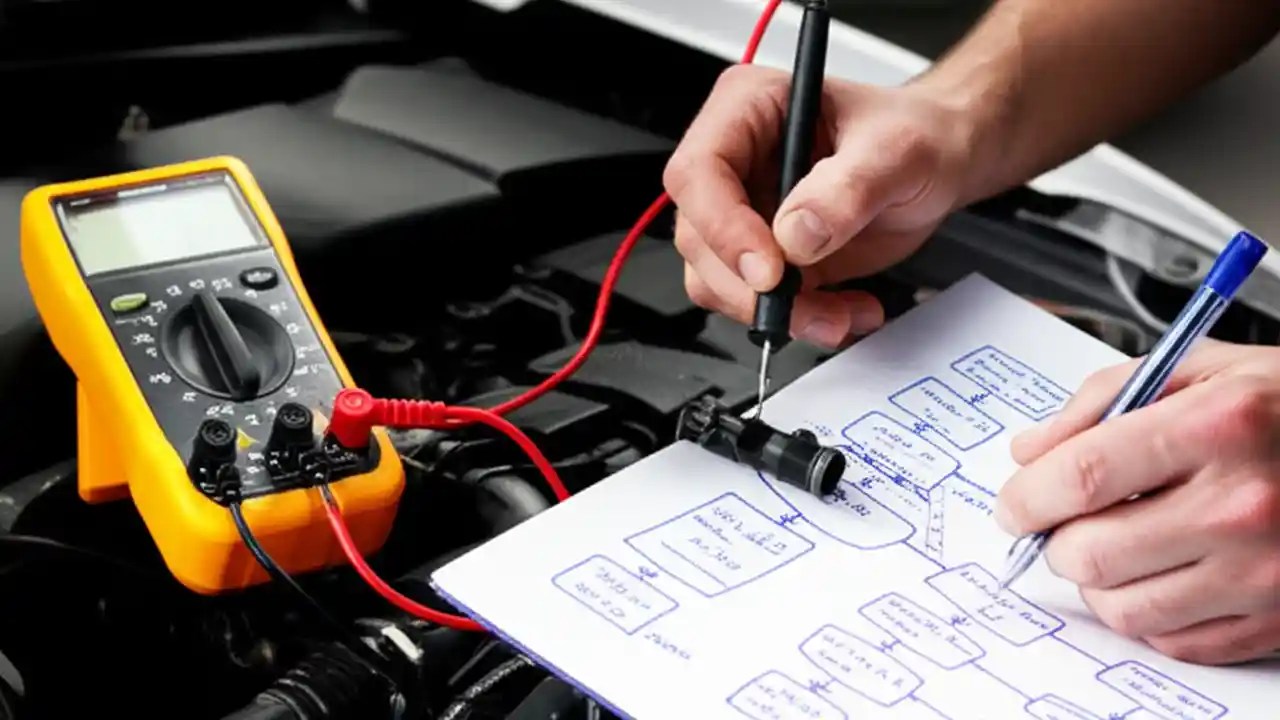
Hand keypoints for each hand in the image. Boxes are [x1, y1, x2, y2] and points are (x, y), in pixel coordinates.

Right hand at [662, 64, 979, 347]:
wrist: (940, 167)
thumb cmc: (918, 137)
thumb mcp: (898, 151)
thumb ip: (847, 189)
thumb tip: (795, 235)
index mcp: (749, 108)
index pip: (699, 171)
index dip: (723, 226)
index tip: (769, 269)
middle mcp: (734, 161)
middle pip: (698, 236)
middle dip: (749, 285)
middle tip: (805, 300)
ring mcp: (743, 213)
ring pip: (717, 279)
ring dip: (777, 311)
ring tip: (838, 312)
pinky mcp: (762, 257)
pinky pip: (752, 303)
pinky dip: (796, 320)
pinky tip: (841, 311)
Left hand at [996, 339, 1279, 663]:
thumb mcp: (1203, 366)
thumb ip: (1105, 399)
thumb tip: (1031, 452)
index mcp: (1218, 426)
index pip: (1081, 476)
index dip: (1026, 496)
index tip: (1013, 504)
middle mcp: (1243, 505)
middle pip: (1092, 552)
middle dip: (1054, 540)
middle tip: (1058, 524)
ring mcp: (1265, 572)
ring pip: (1124, 607)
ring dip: (1095, 581)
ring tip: (1112, 543)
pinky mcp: (1276, 619)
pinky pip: (1175, 639)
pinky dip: (1147, 612)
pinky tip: (1161, 571)